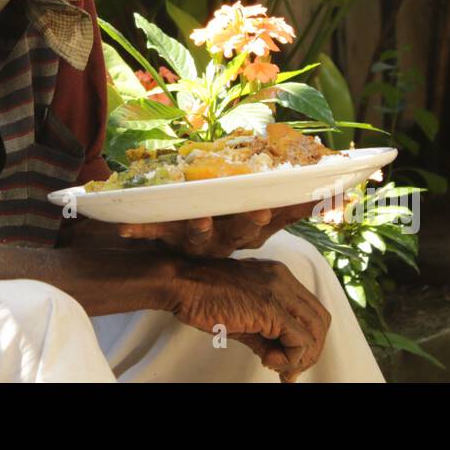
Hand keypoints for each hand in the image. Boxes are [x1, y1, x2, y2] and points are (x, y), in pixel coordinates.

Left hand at [114, 201, 320, 257]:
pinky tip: (123, 227)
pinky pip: (149, 232)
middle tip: (259, 210)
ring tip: (201, 217)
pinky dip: (137, 230)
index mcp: (244, 233)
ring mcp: (192, 241)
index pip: (268, 222)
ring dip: (199, 227)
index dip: (282, 214)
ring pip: (198, 236)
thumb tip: (326, 191)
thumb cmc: (218, 225)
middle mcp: (222, 240)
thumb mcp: (253, 216)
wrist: (168, 258)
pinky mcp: (162, 236)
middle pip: (238, 232)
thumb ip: (284, 205)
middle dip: (248, 221)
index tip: (301, 196)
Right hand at [169, 256, 330, 381]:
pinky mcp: (271, 308)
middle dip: (310, 351)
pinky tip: (268, 360)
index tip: (288, 361)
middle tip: (288, 371)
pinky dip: (290, 358)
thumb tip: (282, 360)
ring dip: (301, 357)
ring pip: (315, 331)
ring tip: (276, 365)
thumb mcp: (243, 316)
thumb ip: (267, 335)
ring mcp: (279, 291)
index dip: (307, 340)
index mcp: (279, 277)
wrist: (181, 283)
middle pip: (320, 320)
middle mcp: (284, 280)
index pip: (311, 311)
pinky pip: (299, 340)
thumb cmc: (203, 297)